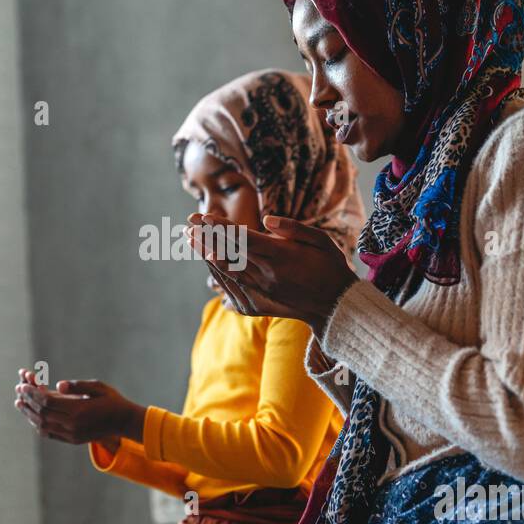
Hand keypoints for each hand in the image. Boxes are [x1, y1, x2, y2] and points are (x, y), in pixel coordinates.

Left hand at [14, 371, 145, 444]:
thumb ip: (78, 386)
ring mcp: (72, 435)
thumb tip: (58, 385)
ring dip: (30, 414)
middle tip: (18, 390)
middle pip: (42, 414)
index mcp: (79, 411)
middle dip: (28, 401)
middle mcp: (73, 426)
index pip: (47, 402)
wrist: (124, 422)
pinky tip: (33, 416)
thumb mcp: (98, 387)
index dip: (33, 393)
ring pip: (43, 426)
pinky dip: (39, 425)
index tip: (23, 384)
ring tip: (20, 404)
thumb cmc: (112, 400)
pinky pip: (50, 434)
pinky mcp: (73, 439)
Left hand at [186, 213, 357, 338]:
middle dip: (207, 236)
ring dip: (207, 252)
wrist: (335, 306)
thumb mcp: (322, 241)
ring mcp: (262, 291)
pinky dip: (217, 271)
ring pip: (227, 269)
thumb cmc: (331, 268)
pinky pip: (232, 285)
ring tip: (190, 237)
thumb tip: (266, 220)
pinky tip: (207, 259)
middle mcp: (268, 275)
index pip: (245, 239)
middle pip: (230, 253)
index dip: (222, 227)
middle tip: (188, 222)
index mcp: (283, 257)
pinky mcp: (259, 303)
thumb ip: (294, 228)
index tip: (203, 216)